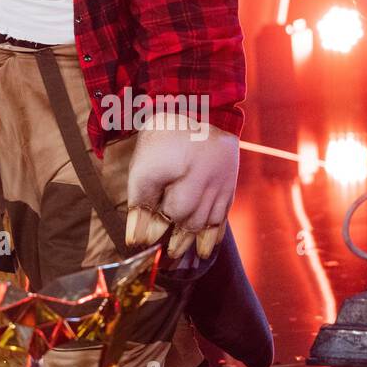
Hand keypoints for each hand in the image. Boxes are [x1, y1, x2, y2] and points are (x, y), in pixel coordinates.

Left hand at [125, 113, 238, 260]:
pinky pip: (222, 214)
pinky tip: (205, 249)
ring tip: (178, 257)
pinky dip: (213, 235)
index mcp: (172, 162)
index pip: (155, 204)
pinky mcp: (230, 184)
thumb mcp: (145, 162)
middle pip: (184, 215)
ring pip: (205, 219)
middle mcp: (200, 173)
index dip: (146, 226)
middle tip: (160, 256)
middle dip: (171, 238)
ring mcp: (218, 179)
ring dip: (191, 241)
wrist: (201, 110)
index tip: (137, 244)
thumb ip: (141, 200)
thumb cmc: (165, 139)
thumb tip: (137, 238)